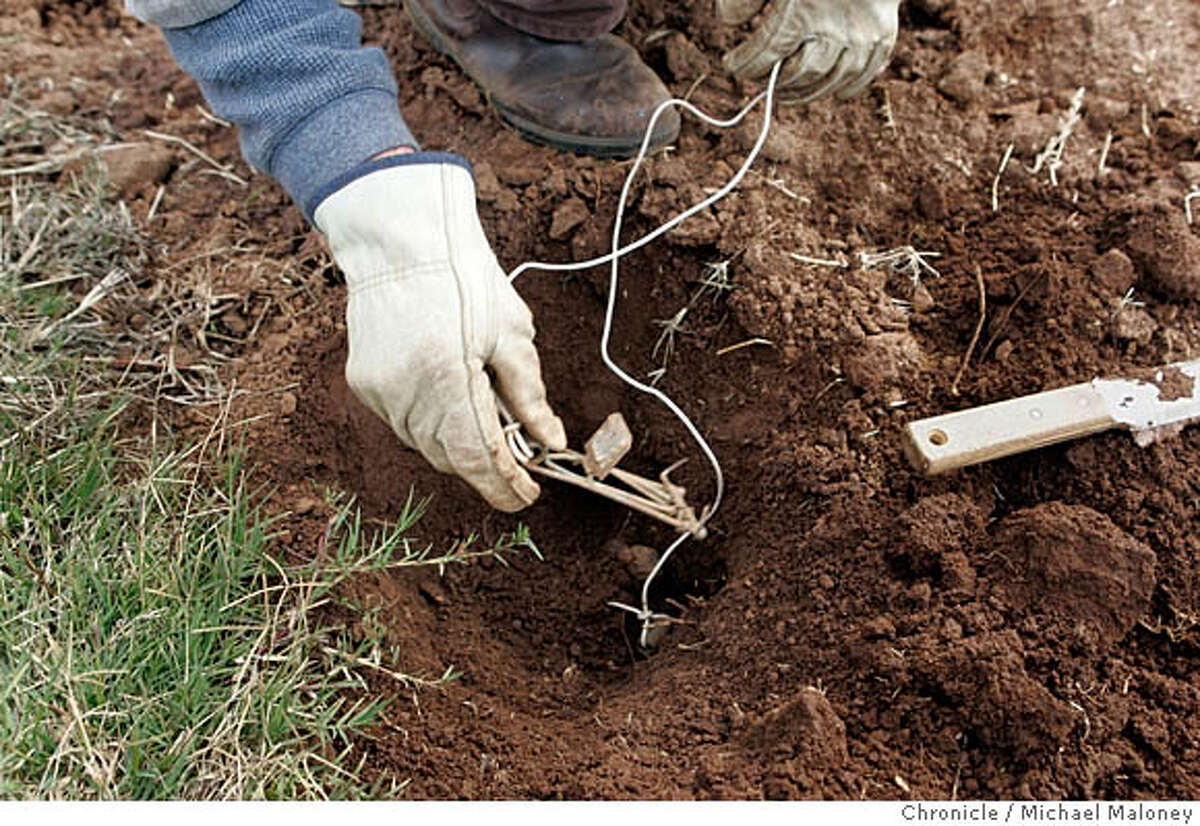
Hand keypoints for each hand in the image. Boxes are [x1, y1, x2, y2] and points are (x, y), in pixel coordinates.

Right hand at [314, 155, 565, 511]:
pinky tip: (448, 392)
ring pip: (426, 444)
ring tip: (484, 415)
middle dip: (486, 466)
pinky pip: (404, 422)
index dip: (504, 485)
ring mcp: (379, 390)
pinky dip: (431, 422)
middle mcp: (405, 392)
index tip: (526, 495)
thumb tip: (551, 441)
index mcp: (447, 377)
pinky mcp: (363, 384)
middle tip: (518, 458)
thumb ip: (530, 396)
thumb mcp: (512, 334)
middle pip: (451, 458)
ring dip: (458, 444)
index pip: (478, 458)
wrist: (402, 241)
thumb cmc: (464, 279)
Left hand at [717, 0, 899, 103]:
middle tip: (762, 82)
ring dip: (806, 92)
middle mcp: (836, 30)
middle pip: (800, 73)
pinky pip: (865, 75)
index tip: (732, 64)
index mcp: (804, 12)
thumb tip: (727, 22)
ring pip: (831, 81)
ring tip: (788, 91)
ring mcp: (863, 37)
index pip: (766, 53)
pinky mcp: (884, 36)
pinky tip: (832, 92)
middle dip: (777, 82)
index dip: (745, 64)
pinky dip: (847, 88)